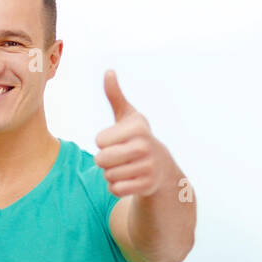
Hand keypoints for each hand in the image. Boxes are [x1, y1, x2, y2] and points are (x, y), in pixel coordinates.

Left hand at [95, 69, 174, 198]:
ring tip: (125, 166)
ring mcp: (147, 167)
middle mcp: (144, 147)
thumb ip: (115, 96)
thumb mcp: (128, 116)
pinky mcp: (146, 186)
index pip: (99, 141)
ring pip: (108, 176)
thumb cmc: (137, 137)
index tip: (117, 140)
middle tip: (118, 156)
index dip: (103, 142)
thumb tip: (109, 71)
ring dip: (110, 173)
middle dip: (104, 160)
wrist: (161, 166)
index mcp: (138, 128)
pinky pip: (115, 189)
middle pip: (101, 160)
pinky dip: (116, 186)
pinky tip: (128, 179)